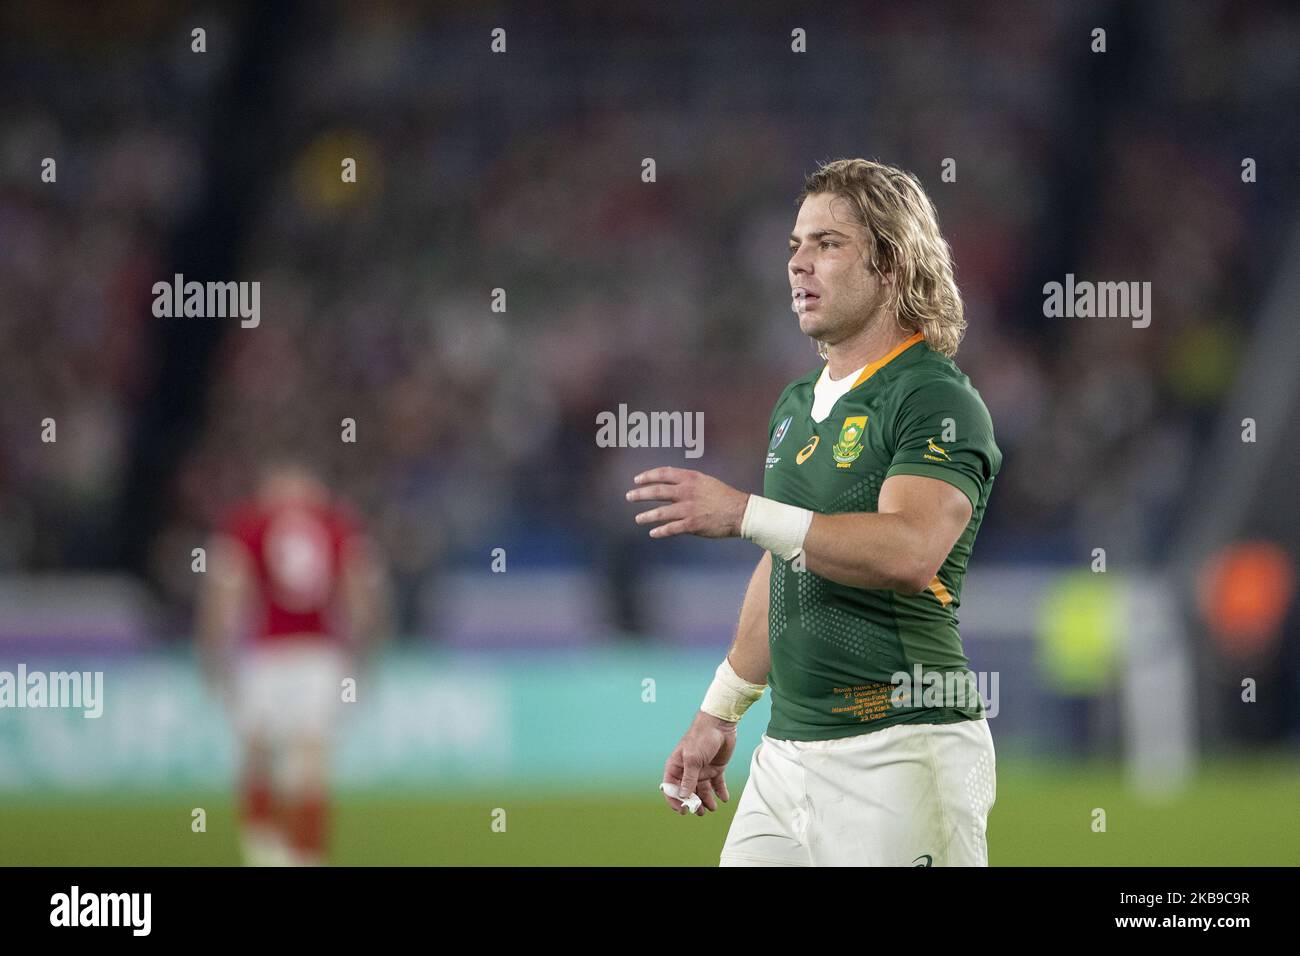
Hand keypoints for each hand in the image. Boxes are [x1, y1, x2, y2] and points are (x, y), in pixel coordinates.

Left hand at [627, 467, 748, 538]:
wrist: (740, 512)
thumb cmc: (724, 496)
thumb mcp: (705, 481)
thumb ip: (688, 481)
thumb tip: (671, 482)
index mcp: (690, 478)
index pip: (663, 473)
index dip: (647, 476)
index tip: (637, 480)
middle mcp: (686, 492)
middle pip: (657, 491)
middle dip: (640, 494)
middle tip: (629, 496)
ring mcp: (688, 509)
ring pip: (660, 512)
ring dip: (647, 515)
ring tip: (638, 518)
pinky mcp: (691, 524)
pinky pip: (671, 528)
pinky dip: (660, 531)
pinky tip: (653, 533)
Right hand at [662, 710, 737, 815]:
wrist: (720, 724)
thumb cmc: (701, 737)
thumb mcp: (692, 759)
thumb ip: (689, 778)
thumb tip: (683, 796)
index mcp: (676, 766)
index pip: (671, 787)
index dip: (674, 800)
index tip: (683, 810)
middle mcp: (688, 770)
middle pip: (688, 792)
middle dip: (693, 803)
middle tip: (700, 812)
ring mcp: (702, 770)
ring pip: (703, 791)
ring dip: (706, 801)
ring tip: (712, 808)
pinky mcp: (715, 768)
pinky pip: (717, 784)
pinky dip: (720, 793)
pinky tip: (724, 798)